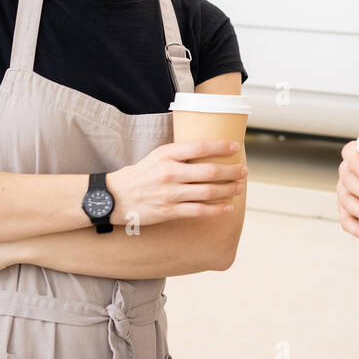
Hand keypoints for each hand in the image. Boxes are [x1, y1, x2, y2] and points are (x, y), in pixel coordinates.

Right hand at [107, 139, 247, 226]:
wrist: (114, 197)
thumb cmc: (141, 174)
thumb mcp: (157, 156)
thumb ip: (180, 154)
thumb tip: (209, 150)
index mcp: (166, 155)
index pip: (200, 147)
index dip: (221, 147)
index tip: (236, 147)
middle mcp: (169, 173)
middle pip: (209, 171)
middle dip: (232, 171)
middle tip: (244, 171)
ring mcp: (170, 194)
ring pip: (208, 191)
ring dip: (228, 189)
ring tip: (239, 187)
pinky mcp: (169, 211)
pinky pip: (199, 211)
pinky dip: (216, 209)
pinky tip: (228, 207)